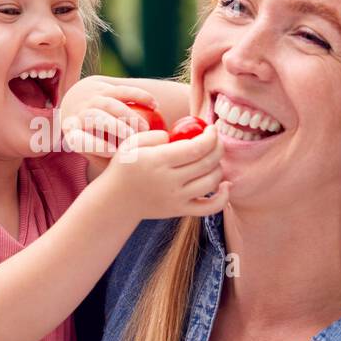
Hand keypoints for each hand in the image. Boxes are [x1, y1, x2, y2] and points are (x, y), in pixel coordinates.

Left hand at [61, 76, 165, 156]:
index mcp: (72, 134)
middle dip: (116, 128)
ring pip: (109, 104)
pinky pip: (123, 90)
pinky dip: (140, 96)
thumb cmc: (95, 141)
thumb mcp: (95, 155)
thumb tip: (130, 173)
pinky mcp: (106, 88)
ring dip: (129, 115)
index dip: (96, 146)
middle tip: (135, 138)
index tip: (115, 152)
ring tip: (146, 129)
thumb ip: (110, 164)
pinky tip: (155, 105)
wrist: (81, 106)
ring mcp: (92, 99)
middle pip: (96, 118)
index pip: (80, 140)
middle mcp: (79, 114)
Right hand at [101, 123, 227, 219]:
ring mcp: (176, 198)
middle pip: (207, 163)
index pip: (196, 147)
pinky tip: (225, 185)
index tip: (212, 129)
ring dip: (219, 167)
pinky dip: (223, 197)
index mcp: (158, 161)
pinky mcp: (180, 211)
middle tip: (215, 140)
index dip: (211, 136)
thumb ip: (156, 135)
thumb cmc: (125, 167)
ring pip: (212, 182)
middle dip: (218, 147)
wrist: (116, 200)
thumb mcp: (132, 143)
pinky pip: (210, 208)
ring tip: (213, 159)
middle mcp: (170, 181)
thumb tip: (179, 136)